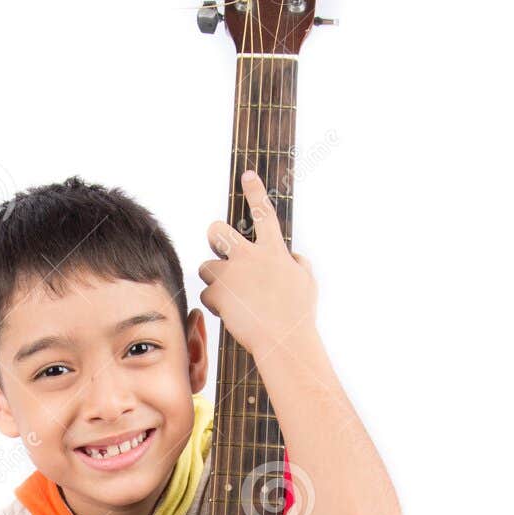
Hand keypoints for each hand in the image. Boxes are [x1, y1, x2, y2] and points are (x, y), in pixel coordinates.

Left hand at [198, 170, 317, 359]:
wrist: (284, 339)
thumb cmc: (298, 315)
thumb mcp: (307, 282)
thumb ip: (298, 263)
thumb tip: (292, 256)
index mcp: (273, 251)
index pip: (264, 213)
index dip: (255, 192)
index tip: (246, 175)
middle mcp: (249, 256)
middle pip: (216, 230)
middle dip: (213, 237)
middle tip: (219, 250)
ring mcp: (231, 274)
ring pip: (206, 267)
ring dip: (214, 280)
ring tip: (233, 297)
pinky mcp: (217, 294)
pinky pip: (207, 295)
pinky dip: (216, 305)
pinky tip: (232, 314)